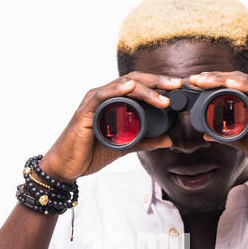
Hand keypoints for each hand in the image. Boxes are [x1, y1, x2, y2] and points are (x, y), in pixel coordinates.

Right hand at [38, 73, 180, 182]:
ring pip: (122, 86)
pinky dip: (116, 89)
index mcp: (115, 102)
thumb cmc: (90, 153)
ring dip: (145, 88)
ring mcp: (94, 101)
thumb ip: (145, 141)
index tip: (180, 89)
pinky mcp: (86, 110)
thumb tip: (168, 139)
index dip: (160, 86)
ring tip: (164, 95)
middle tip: (178, 85)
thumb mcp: (126, 146)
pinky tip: (130, 86)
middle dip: (158, 82)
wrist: (68, 167)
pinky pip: (102, 95)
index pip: (140, 87)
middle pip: (134, 81)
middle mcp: (105, 97)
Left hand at [184, 70, 247, 192]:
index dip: (213, 85)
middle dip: (214, 78)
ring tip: (204, 80)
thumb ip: (228, 137)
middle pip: (237, 81)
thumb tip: (207, 133)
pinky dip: (245, 88)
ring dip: (223, 79)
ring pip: (246, 83)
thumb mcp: (246, 145)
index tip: (193, 86)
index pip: (233, 88)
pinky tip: (230, 85)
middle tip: (193, 79)